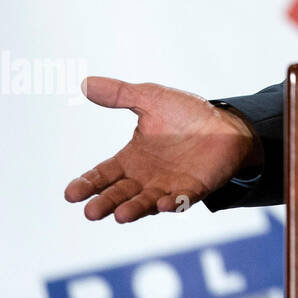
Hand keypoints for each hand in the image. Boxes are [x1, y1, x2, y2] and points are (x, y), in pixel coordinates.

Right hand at [64, 76, 261, 222]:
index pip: (102, 174)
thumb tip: (85, 83)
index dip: (86, 184)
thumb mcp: (151, 99)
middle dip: (104, 203)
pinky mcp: (194, 189)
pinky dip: (173, 204)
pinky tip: (164, 204)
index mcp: (131, 159)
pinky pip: (181, 200)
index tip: (71, 193)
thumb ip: (119, 94)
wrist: (226, 124)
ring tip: (120, 215)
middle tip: (90, 212)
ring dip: (133, 209)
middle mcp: (146, 178)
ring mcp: (169, 186)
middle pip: (119, 194)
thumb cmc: (186, 115)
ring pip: (146, 203)